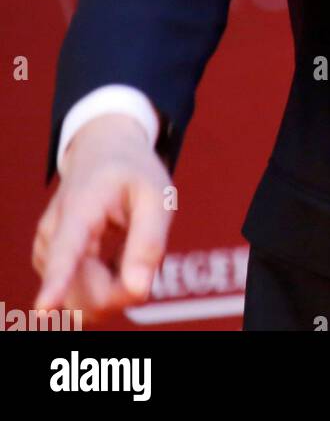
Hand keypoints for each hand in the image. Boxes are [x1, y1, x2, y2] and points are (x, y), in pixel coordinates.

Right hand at [32, 113, 172, 323]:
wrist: (102, 152)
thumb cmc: (132, 172)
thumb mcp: (156, 194)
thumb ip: (149, 241)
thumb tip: (137, 290)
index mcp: (80, 208)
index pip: (67, 250)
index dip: (56, 283)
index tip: (43, 308)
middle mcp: (52, 235)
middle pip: (87, 295)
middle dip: (124, 292)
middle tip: (148, 261)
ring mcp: (46, 255)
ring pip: (84, 303)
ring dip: (116, 290)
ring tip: (128, 248)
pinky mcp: (49, 268)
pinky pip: (83, 300)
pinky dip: (106, 288)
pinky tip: (114, 258)